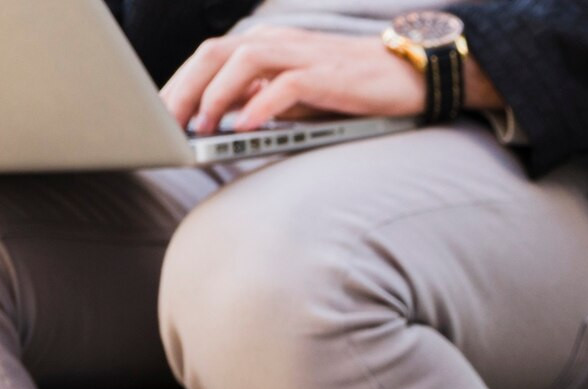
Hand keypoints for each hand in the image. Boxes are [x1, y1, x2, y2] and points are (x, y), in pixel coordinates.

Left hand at [162, 28, 427, 134]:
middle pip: (214, 54)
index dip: (177, 83)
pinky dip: (261, 104)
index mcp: (266, 45)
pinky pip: (285, 85)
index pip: (208, 57)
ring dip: (215, 95)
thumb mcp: (299, 95)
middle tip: (164, 123)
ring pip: (241, 62)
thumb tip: (228, 118)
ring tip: (201, 126)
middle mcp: (277, 43)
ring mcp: (301, 56)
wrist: (408, 75)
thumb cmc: (353, 87)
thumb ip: (264, 99)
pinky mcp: (326, 74)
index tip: (158, 115)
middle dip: (183, 88)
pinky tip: (245, 126)